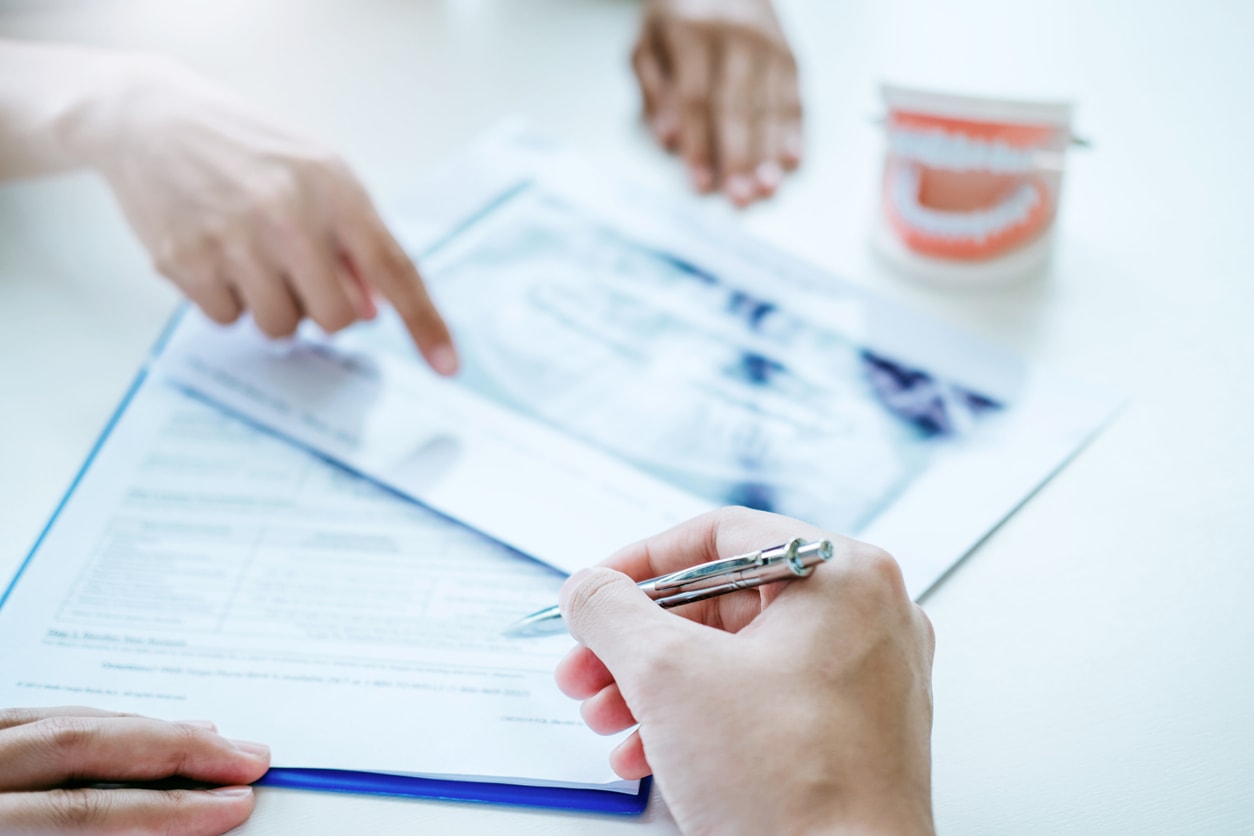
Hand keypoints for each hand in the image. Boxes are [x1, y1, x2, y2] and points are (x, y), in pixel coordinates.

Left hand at [0, 706, 269, 834]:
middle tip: (245, 759)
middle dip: (178, 751)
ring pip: (67, 719)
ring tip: (209, 738)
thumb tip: (177, 821)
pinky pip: (40, 714)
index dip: (170, 810)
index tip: (232, 805)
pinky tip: (137, 727)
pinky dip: (100, 721)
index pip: (84, 811)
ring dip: (148, 729)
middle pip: (85, 744)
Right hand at [84, 56, 457, 373]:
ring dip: (273, 307)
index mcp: (334, 189)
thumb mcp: (317, 173)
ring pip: (281, 327)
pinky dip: (226, 300)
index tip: (448, 367)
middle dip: (323, 310)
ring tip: (250, 257)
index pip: (394, 270)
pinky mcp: (186, 260)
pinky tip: (213, 254)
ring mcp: (234, 240)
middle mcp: (288, 215)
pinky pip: (227, 321)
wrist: (148, 117)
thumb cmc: (248, 150)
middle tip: (298, 273)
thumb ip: (354, 240)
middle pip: (337, 319)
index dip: (425, 324)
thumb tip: (374, 311)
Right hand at [556, 507, 935, 834]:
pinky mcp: (854, 734)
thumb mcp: (667, 674)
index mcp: (843, 576)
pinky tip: (647, 753)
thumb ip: (611, 611)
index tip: (597, 590)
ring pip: (738, 658)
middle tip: (587, 667)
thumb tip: (587, 588)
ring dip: (657, 685)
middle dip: (638, 641)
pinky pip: (763, 704)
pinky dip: (701, 719)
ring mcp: (866, 679)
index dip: (642, 561)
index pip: (723, 535)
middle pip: (724, 602)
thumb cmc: (789, 784)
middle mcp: (866, 618)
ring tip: (608, 718)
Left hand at [632, 0, 802, 206]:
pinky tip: (792, 159)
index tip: (701, 183)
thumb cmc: (676, 15)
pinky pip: (793, 95)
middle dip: (739, 157)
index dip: (699, 145)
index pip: (696, 99)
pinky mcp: (788, 52)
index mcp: (691, 32)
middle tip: (739, 198)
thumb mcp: (647, 42)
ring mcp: (766, 43)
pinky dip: (794, 130)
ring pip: (769, 105)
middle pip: (737, 106)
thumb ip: (653, 90)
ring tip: (767, 189)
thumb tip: (669, 140)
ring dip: (769, 153)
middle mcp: (734, 36)